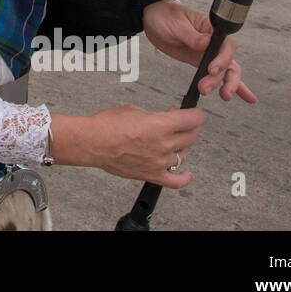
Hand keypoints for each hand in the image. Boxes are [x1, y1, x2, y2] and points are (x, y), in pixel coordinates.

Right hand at [51, 105, 205, 187]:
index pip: (193, 120)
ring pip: (183, 155)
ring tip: (172, 140)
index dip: (197, 115)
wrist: (93, 142)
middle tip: (180, 123)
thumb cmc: (108, 124)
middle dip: (189, 127)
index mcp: (161, 124)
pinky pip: (175, 181)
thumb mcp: (135, 110)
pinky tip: (187, 174)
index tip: (196, 114)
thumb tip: (165, 120)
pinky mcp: (151, 174)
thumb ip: (156, 116)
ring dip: (181, 146)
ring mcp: (159, 161)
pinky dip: (184, 178)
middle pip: (191, 136)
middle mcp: (164, 144)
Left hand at [141, 0, 256, 102]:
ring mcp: (210, 53)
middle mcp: (215, 42)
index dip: (222, 60)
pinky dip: (232, 86)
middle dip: (223, 79)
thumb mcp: (176, 25)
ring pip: (227, 71)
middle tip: (206, 88)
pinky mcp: (203, 61)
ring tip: (206, 92)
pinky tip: (242, 97)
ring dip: (223, 85)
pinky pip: (219, 74)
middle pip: (229, 62)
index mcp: (212, 28)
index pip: (227, 46)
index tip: (211, 70)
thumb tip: (207, 43)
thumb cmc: (166, 16)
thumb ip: (192, 36)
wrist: (154, 18)